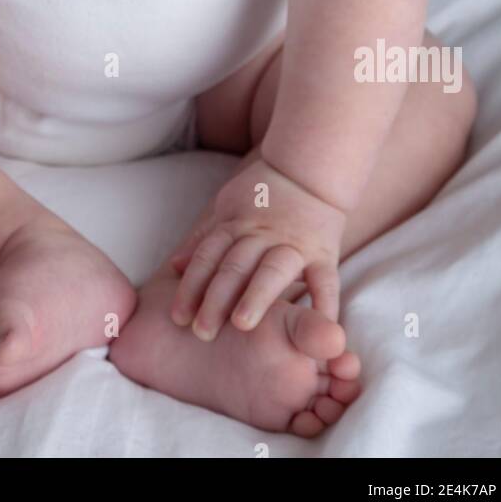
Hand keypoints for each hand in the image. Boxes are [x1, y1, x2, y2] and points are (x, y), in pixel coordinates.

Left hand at [168, 158, 346, 338]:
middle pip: (235, 266)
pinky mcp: (324, 253)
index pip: (208, 256)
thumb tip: (175, 266)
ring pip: (273, 270)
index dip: (192, 286)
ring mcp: (294, 244)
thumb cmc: (262, 194)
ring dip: (256, 296)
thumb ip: (204, 237)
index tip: (179, 317)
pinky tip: (314, 329)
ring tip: (242, 324)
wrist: (308, 170)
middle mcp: (262, 235)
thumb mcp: (226, 206)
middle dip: (217, 299)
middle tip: (202, 331)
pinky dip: (323, 304)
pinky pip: (325, 280)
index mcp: (236, 224)